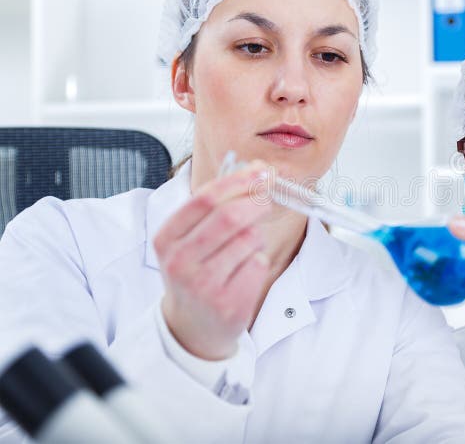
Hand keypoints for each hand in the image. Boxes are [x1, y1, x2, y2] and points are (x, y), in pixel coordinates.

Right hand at [154, 161, 277, 359]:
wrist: (191, 327)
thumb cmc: (195, 272)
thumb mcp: (189, 238)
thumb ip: (215, 204)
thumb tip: (255, 169)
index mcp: (166, 238)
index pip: (205, 199)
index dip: (237, 181)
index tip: (260, 172)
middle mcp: (180, 261)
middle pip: (230, 216)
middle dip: (255, 201)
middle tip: (266, 199)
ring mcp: (204, 285)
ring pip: (249, 239)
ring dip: (255, 236)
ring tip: (243, 249)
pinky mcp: (229, 303)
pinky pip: (258, 264)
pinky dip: (258, 260)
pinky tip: (243, 272)